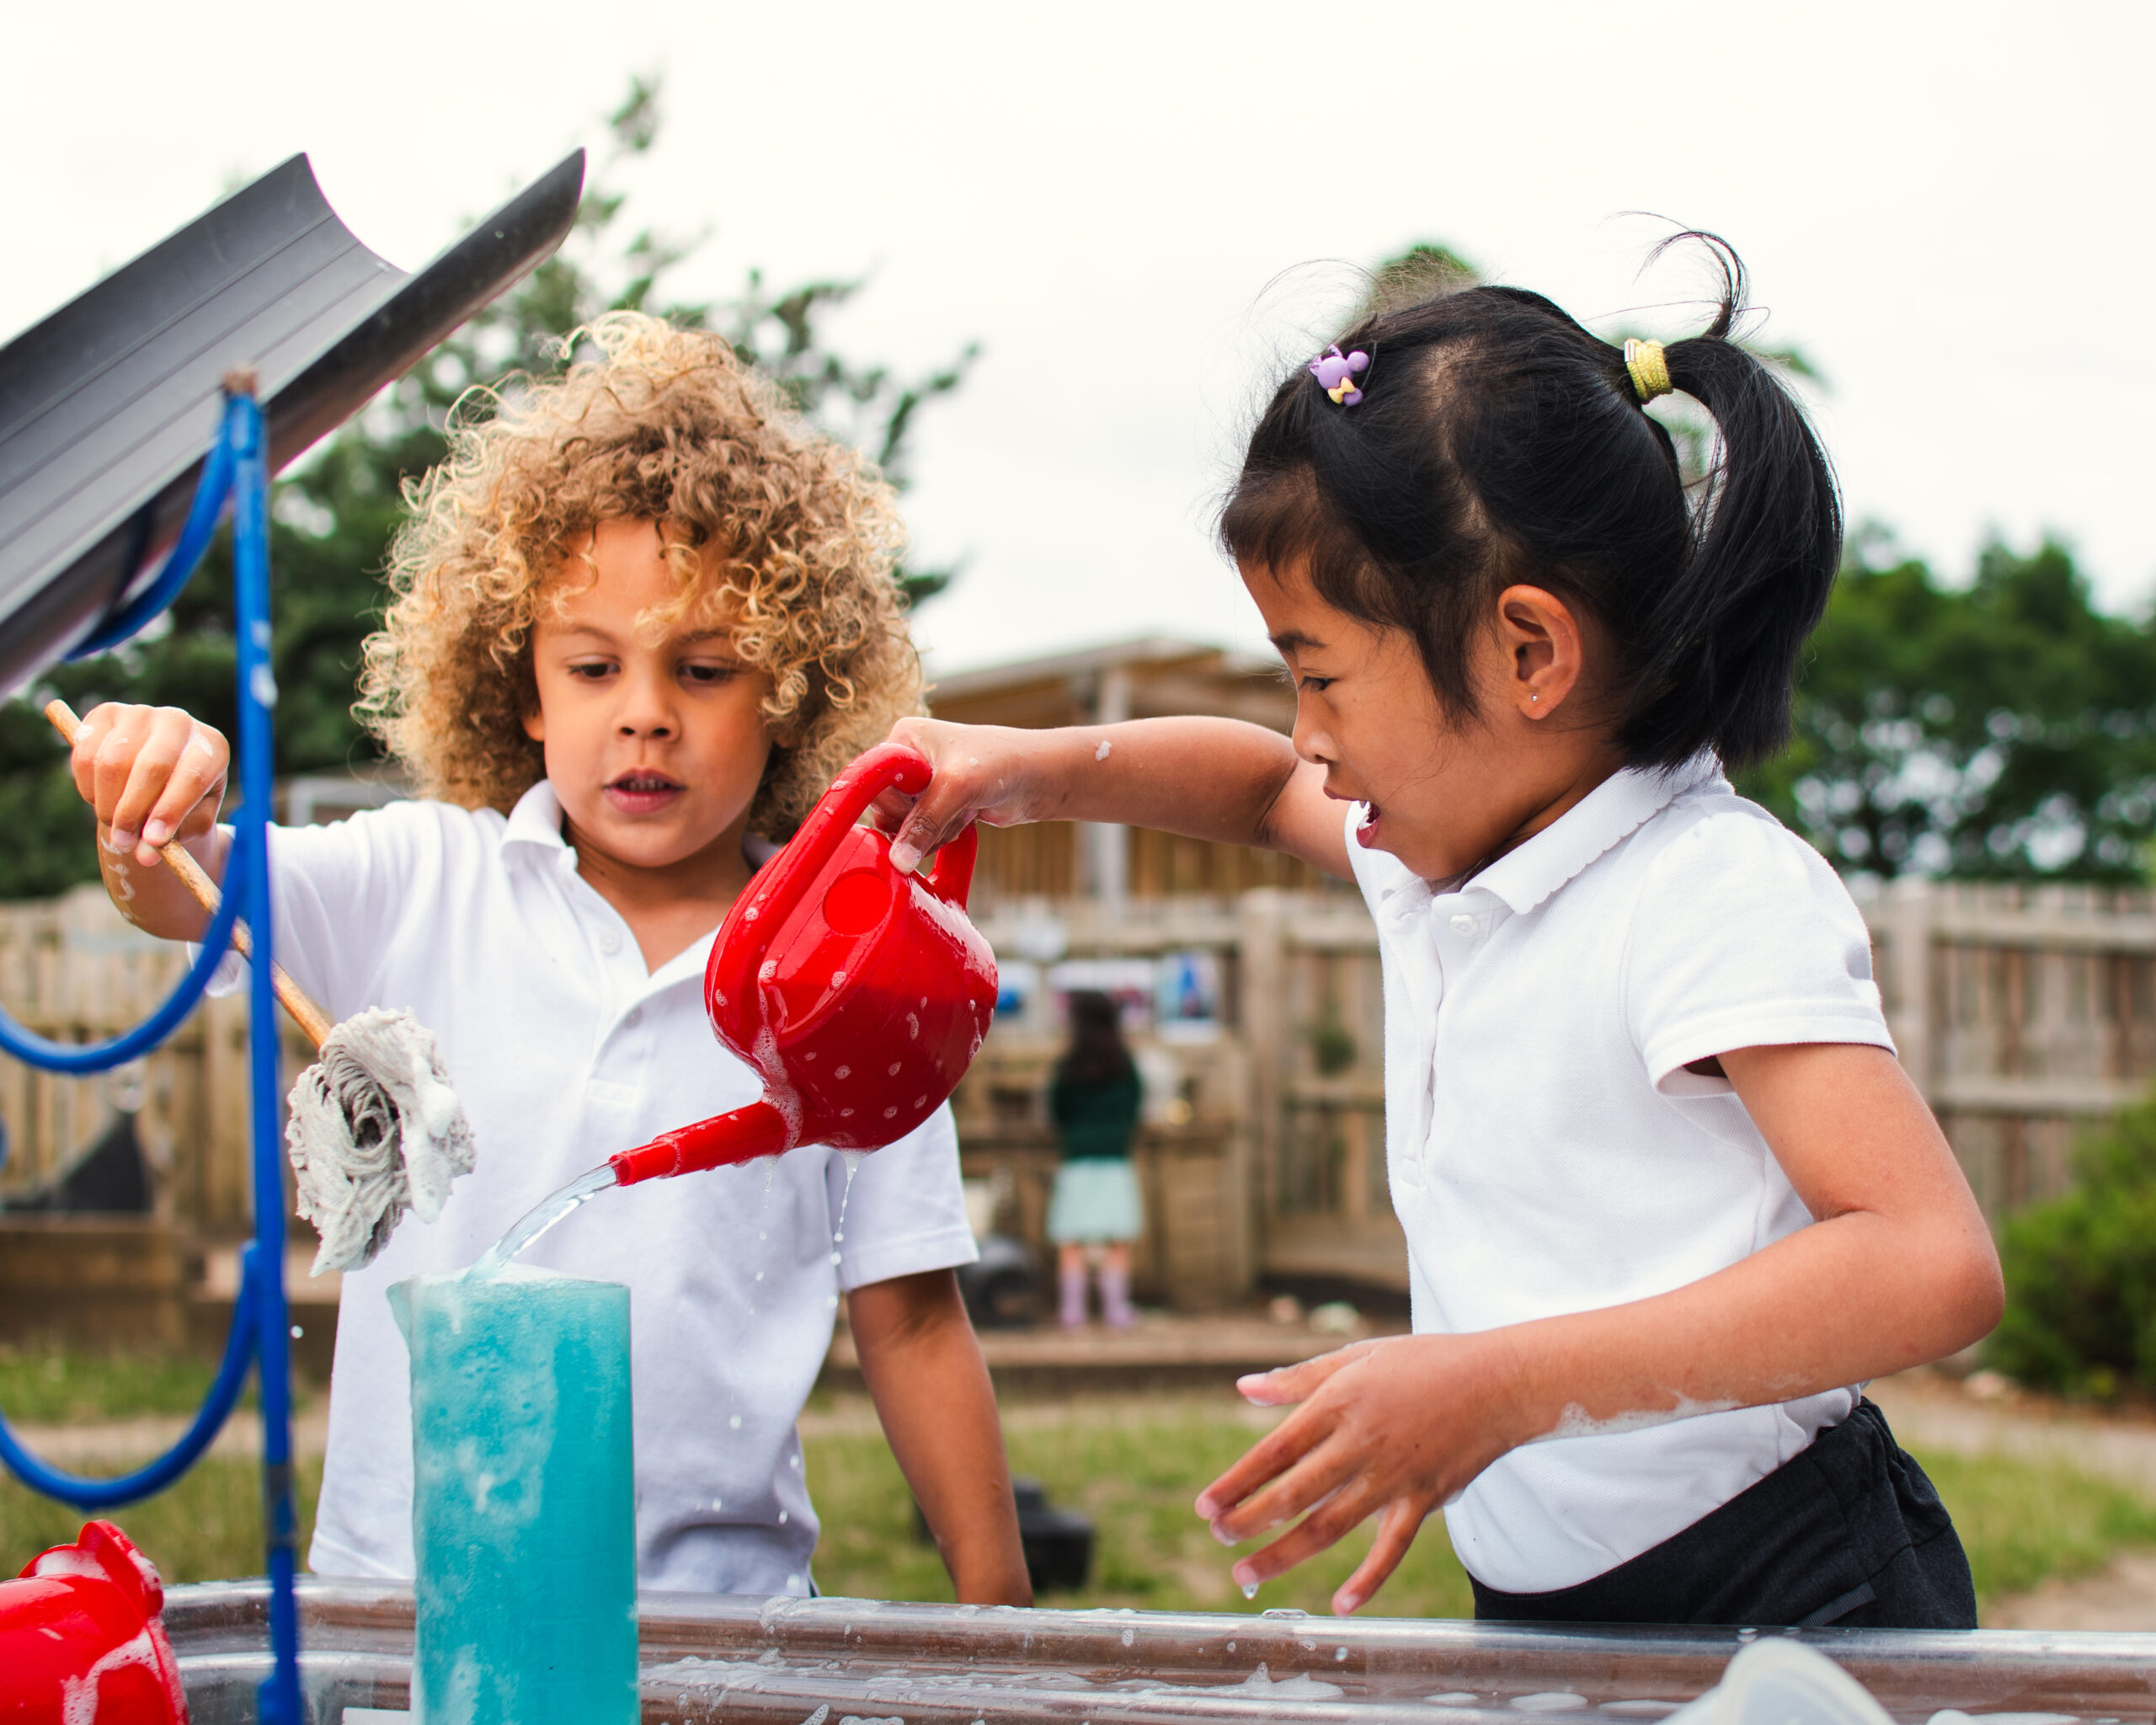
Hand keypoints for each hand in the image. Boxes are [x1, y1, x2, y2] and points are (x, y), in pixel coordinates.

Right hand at [70, 703, 228, 868]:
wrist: (158, 771)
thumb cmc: (181, 800)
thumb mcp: (190, 821)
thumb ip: (174, 837)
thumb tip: (145, 854)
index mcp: (212, 748)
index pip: (192, 777)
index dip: (170, 811)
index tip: (153, 842)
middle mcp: (179, 722)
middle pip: (151, 767)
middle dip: (133, 812)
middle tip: (124, 843)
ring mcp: (141, 713)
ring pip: (113, 764)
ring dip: (107, 804)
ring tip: (115, 826)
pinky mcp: (106, 714)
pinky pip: (86, 754)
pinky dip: (87, 786)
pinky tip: (99, 799)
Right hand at [872, 717, 1069, 873]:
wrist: (1041, 778)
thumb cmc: (1003, 764)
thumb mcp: (957, 789)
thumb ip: (924, 823)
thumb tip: (897, 862)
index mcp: (904, 738)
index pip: (873, 781)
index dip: (893, 803)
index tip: (917, 810)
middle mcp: (908, 760)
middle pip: (886, 810)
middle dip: (919, 822)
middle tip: (950, 811)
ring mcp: (922, 786)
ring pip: (905, 829)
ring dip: (934, 832)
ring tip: (963, 812)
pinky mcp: (937, 807)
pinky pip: (923, 836)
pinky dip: (943, 836)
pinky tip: (967, 820)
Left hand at [1194, 1331, 1521, 1614]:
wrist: (1499, 1382)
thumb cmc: (1425, 1362)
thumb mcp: (1358, 1355)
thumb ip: (1299, 1378)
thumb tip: (1244, 1388)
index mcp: (1338, 1404)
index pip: (1273, 1452)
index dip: (1235, 1483)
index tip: (1204, 1508)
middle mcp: (1359, 1444)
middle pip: (1292, 1494)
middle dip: (1248, 1522)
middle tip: (1219, 1540)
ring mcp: (1392, 1477)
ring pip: (1328, 1526)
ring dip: (1283, 1555)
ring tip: (1246, 1576)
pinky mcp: (1424, 1500)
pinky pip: (1391, 1548)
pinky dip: (1367, 1579)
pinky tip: (1340, 1605)